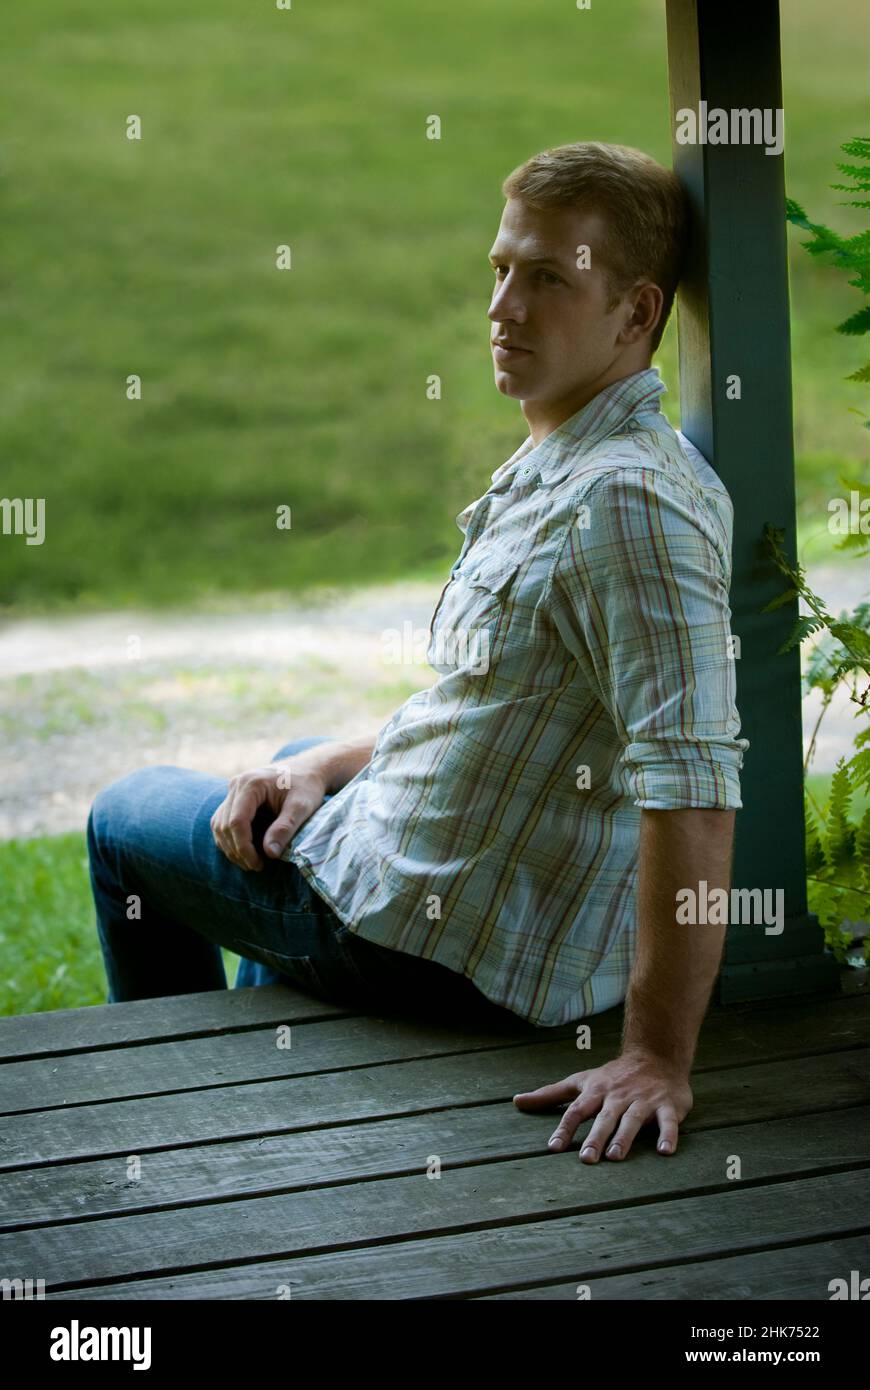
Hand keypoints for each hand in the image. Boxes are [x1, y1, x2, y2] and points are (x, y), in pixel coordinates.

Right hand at [210, 758, 327, 871]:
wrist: (307, 770)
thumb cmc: (307, 786)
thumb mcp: (302, 807)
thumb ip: (285, 828)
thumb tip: (270, 853)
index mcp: (251, 783)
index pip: (237, 821)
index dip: (243, 847)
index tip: (257, 864)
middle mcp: (236, 784)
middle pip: (224, 825)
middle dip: (237, 850)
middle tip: (256, 867)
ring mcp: (233, 790)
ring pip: (219, 825)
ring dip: (231, 847)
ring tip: (251, 862)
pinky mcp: (234, 798)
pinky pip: (222, 822)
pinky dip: (230, 839)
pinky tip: (245, 852)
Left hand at [513, 1049, 692, 1161]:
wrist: (656, 1056)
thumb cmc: (612, 1077)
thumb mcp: (580, 1082)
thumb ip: (550, 1094)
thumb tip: (516, 1102)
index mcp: (596, 1091)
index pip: (577, 1110)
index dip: (565, 1128)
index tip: (553, 1148)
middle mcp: (618, 1096)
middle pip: (604, 1117)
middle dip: (595, 1137)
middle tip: (586, 1159)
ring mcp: (643, 1100)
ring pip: (632, 1119)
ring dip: (624, 1137)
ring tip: (615, 1157)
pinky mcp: (668, 1106)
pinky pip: (668, 1122)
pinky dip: (667, 1135)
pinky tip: (664, 1152)